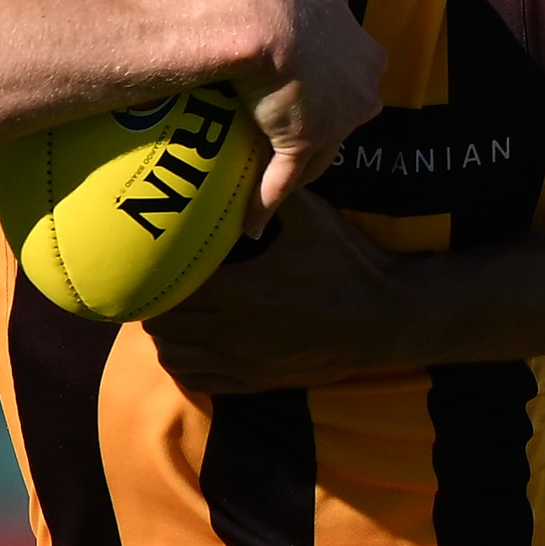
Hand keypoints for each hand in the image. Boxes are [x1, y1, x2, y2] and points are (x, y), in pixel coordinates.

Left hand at [149, 192, 418, 391]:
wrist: (385, 320)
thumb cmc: (349, 266)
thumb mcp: (316, 220)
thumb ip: (275, 193)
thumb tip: (243, 163)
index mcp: (244, 291)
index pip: (173, 289)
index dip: (159, 275)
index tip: (159, 259)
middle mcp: (236, 332)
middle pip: (164, 325)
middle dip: (159, 302)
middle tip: (164, 282)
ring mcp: (243, 361)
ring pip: (174, 357)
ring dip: (168, 335)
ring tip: (176, 313)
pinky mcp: (254, 382)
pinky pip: (198, 380)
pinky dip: (186, 363)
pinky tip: (193, 344)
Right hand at [237, 0, 385, 230]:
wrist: (267, 20)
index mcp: (367, 56)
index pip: (353, 82)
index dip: (333, 89)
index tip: (312, 93)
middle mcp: (361, 93)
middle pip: (342, 121)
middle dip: (322, 131)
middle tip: (290, 134)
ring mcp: (335, 124)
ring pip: (318, 155)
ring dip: (298, 169)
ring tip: (273, 183)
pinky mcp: (302, 145)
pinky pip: (282, 182)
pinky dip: (265, 204)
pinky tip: (253, 225)